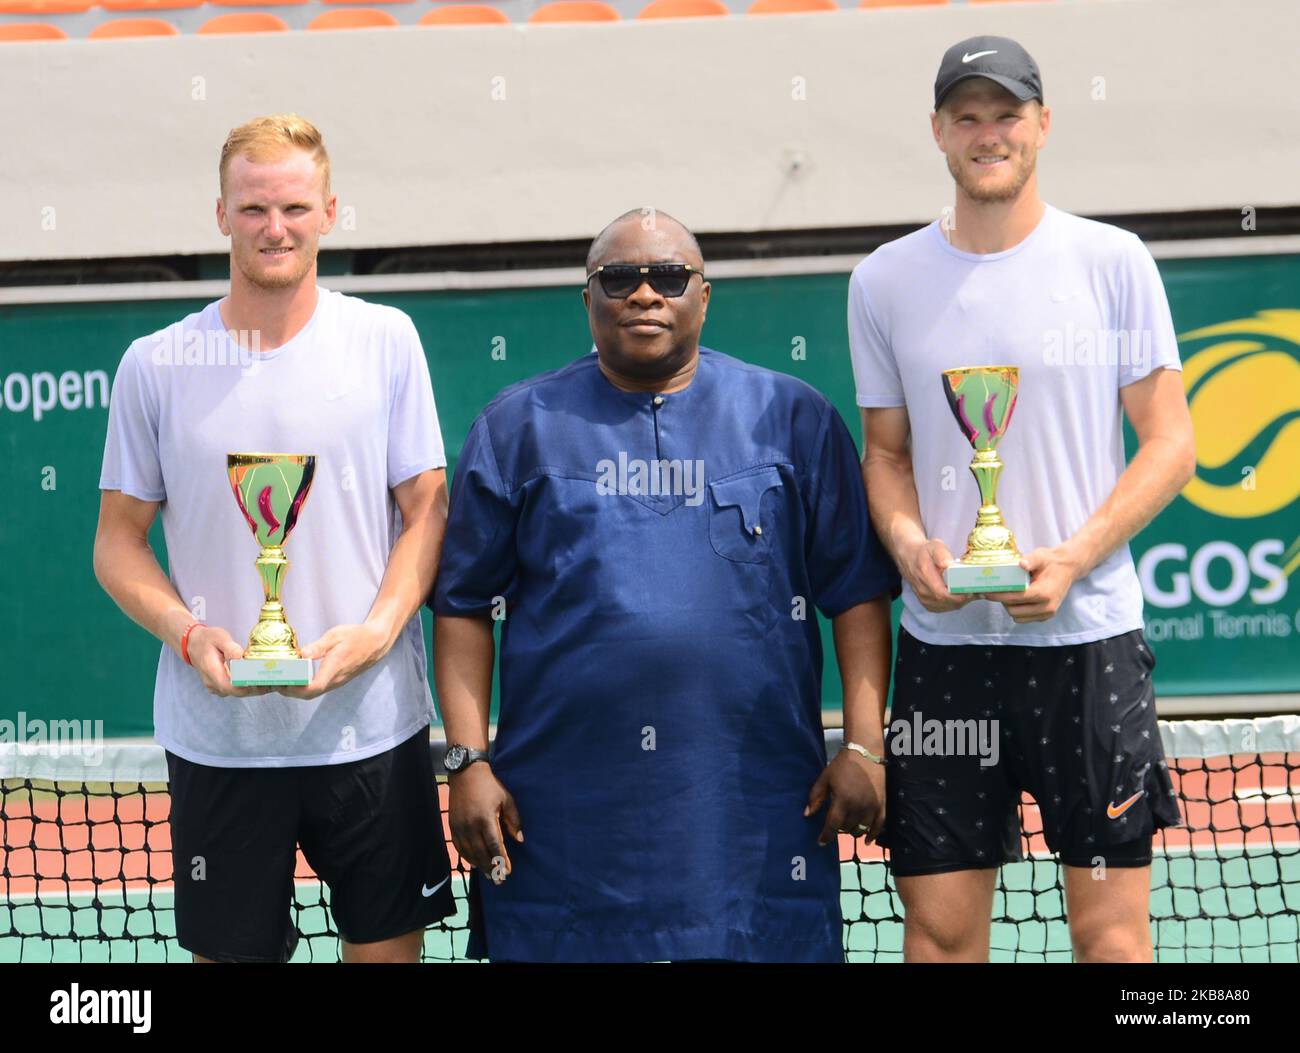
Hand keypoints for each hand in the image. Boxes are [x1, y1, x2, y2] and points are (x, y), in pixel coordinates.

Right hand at [187, 626, 273, 698]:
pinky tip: (260, 680)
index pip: (232, 688)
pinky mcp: (219, 686)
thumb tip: (243, 658)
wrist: (193, 643)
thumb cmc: (207, 639)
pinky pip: (235, 690)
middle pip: (238, 693)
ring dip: (254, 688)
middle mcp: (213, 684)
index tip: (265, 681)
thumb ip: (232, 649)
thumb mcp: (220, 638)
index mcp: (212, 672)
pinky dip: (248, 686)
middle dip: (257, 688)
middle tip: (275, 681)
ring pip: (238, 693)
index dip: (250, 687)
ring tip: (271, 681)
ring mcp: (215, 687)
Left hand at [280, 622, 388, 699]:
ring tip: (283, 680)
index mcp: (334, 667)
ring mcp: (337, 682)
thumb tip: (301, 654)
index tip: (282, 682)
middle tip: (275, 682)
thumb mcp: (335, 636)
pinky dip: (304, 687)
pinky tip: (297, 678)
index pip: (314, 687)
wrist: (376, 642)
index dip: (296, 689)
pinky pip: (318, 688)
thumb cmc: (356, 636)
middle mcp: (336, 679)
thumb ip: (317, 647)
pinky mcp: (337, 680)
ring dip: (296, 690)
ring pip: (313, 693)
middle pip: (309, 694)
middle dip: (290, 692)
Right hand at [448, 765, 522, 883]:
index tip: (508, 871)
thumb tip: (519, 840)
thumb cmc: (490, 786)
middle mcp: (470, 825)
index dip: (502, 860)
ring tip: (489, 875)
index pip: (494, 845)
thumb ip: (513, 820)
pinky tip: (475, 863)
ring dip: (480, 865)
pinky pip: (459, 847)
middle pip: (481, 853)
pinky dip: (467, 857)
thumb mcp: (506, 799)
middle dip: (491, 868)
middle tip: (499, 880)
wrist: (465, 774)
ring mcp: (460, 827)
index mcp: (485, 818)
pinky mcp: (453, 826)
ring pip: (469, 852)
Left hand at [805, 749, 885, 846]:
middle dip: (838, 829)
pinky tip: (867, 841)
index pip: (833, 825)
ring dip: (852, 831)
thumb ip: (815, 798)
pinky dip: (872, 835)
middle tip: (834, 824)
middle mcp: (858, 807)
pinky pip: (879, 826)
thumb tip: (807, 815)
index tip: (820, 842)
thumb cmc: (841, 766)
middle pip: (846, 828)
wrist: (865, 753)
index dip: (826, 836)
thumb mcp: (824, 779)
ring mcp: (872, 807)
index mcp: (842, 801)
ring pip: (860, 829)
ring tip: (846, 826)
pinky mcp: (882, 805)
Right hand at [900, 538, 972, 612]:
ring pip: (948, 606)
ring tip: (970, 591)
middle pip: (948, 602)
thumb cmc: (924, 551)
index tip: (972, 589)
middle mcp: (923, 590)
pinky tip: (961, 595)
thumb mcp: (934, 546)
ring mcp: (924, 599)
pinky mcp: (927, 603)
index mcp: (925, 575)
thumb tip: (949, 564)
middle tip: (976, 590)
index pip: (943, 594)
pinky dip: (955, 603)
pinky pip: (944, 608)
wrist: (909, 558)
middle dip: (965, 598)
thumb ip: (942, 554)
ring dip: (962, 601)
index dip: (959, 595)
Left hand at [984, 545, 1081, 623]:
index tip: (985, 591)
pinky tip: (1016, 599)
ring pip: (1017, 617)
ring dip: (1009, 606)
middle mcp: (1047, 607)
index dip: (998, 595)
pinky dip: (1017, 611)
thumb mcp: (1041, 556)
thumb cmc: (1051, 562)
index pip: (1015, 598)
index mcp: (1044, 593)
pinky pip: (1024, 618)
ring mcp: (1047, 613)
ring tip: (1007, 593)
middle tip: (994, 590)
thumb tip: (1021, 564)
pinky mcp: (1045, 616)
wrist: (1067, 568)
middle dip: (1002, 601)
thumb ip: (1031, 560)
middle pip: (1013, 610)